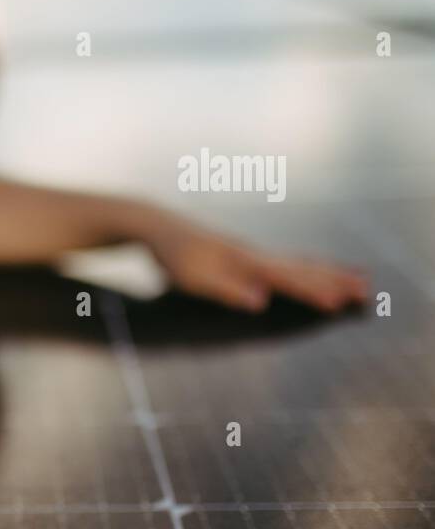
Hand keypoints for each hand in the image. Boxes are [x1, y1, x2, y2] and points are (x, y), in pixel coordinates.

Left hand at [144, 216, 368, 313]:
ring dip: (329, 272)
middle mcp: (255, 255)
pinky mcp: (246, 254)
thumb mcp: (194, 278)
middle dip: (335, 280)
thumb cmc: (173, 256)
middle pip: (303, 268)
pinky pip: (287, 262)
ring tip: (359, 277)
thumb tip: (261, 302)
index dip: (314, 292)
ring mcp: (253, 252)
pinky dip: (308, 266)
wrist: (159, 225)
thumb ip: (227, 290)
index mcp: (246, 262)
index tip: (340, 303)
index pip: (287, 279)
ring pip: (300, 263)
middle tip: (368, 290)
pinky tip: (316, 268)